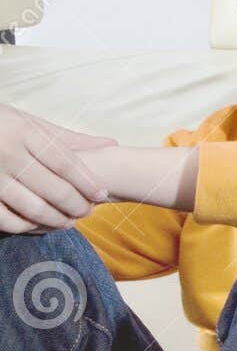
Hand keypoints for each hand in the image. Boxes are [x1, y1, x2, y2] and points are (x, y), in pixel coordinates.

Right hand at [0, 104, 116, 233]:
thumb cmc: (2, 125)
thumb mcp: (31, 124)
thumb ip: (69, 139)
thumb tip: (112, 144)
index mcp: (24, 133)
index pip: (64, 163)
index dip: (87, 182)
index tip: (102, 194)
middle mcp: (7, 154)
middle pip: (52, 188)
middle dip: (76, 205)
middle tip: (88, 212)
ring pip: (32, 207)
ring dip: (56, 219)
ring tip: (69, 222)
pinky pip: (6, 219)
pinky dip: (27, 226)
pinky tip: (40, 226)